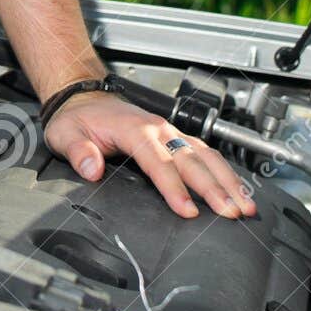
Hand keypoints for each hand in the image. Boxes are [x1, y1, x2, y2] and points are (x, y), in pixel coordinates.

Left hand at [43, 90, 256, 219]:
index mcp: (134, 129)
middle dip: (215, 187)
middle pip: (191, 159)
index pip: (158, 162)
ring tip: (245, 205)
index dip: (174, 188)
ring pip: (206, 154)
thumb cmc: (77, 118)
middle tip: (233, 212)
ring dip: (228, 179)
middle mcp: (158, 129)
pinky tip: (237, 188)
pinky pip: (205, 152)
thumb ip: (78, 150)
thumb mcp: (64, 134)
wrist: (84, 98)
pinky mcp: (176, 137)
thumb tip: (91, 167)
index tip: (187, 211)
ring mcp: (170, 132)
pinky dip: (224, 171)